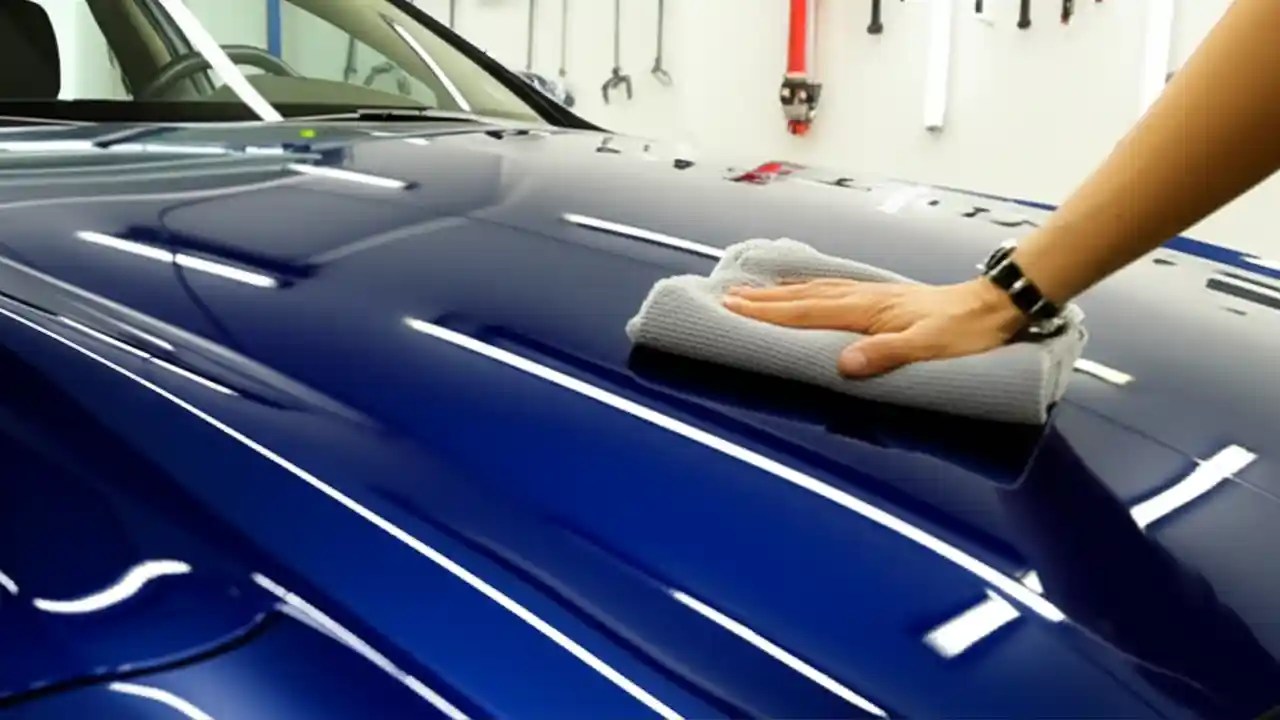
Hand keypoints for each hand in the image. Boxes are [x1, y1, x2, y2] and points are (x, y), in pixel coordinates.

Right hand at [722, 277, 1025, 376]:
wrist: (996, 306)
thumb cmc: (965, 332)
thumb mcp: (929, 348)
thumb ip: (885, 355)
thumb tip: (844, 364)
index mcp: (868, 311)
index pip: (808, 312)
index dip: (770, 313)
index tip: (735, 308)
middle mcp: (864, 298)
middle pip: (803, 298)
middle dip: (765, 300)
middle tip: (729, 298)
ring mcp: (873, 296)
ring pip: (816, 291)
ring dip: (782, 294)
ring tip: (754, 294)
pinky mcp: (883, 299)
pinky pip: (832, 291)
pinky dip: (809, 291)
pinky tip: (804, 293)